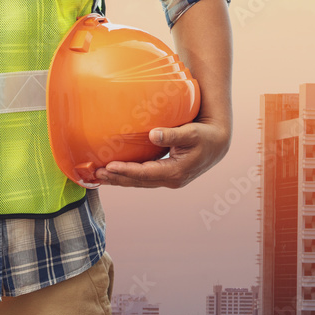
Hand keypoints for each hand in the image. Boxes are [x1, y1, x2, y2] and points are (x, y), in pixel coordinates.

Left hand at [94, 119, 229, 188]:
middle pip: (139, 181)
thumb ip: (173, 134)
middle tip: (96, 173)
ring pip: (140, 182)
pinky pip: (143, 178)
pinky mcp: (166, 175)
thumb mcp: (191, 133)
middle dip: (117, 178)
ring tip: (100, 176)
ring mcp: (168, 180)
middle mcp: (171, 180)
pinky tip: (116, 173)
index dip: (126, 171)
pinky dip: (128, 176)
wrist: (217, 143)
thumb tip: (154, 134)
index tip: (110, 166)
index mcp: (175, 172)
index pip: (145, 174)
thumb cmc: (205, 135)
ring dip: (120, 179)